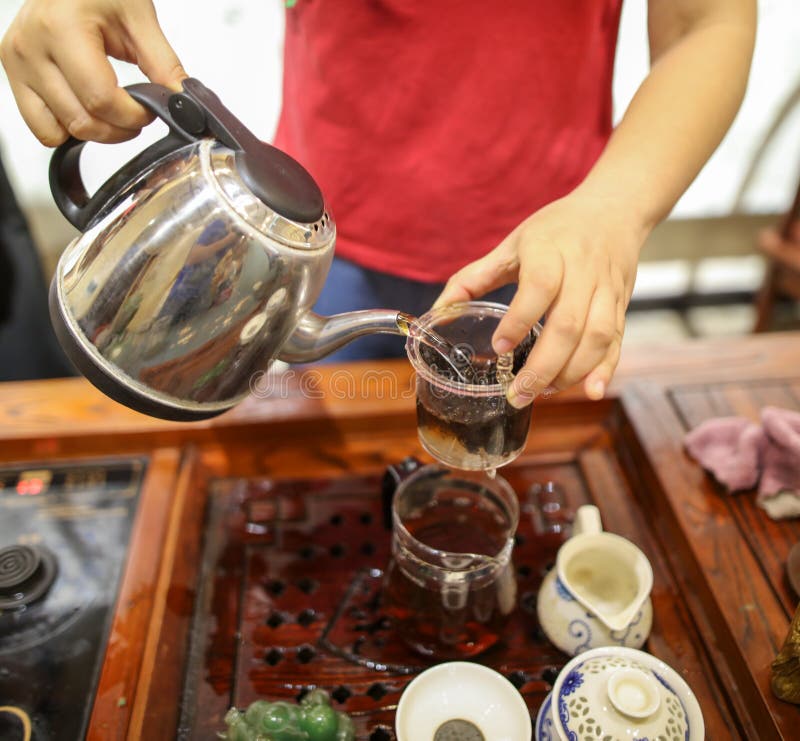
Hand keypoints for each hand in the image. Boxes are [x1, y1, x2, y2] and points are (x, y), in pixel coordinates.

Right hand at [0, 0, 185, 145]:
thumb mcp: (138, 17)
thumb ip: (164, 65)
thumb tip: (186, 105)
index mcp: (61, 28)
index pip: (101, 100)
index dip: (133, 115)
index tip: (149, 109)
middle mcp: (31, 47)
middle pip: (82, 121)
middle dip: (119, 129)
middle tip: (135, 113)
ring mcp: (17, 62)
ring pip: (59, 131)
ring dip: (95, 132)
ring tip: (111, 109)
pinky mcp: (14, 74)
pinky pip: (41, 128)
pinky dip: (67, 129)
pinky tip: (85, 108)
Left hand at [434, 191, 645, 406]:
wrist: (613, 210)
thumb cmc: (556, 230)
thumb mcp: (511, 245)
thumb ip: (474, 278)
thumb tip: (437, 311)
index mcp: (549, 251)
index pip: (538, 287)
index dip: (519, 320)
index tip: (498, 347)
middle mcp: (583, 271)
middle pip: (567, 325)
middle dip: (542, 366)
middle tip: (516, 393)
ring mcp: (607, 290)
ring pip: (596, 337)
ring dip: (570, 372)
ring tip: (542, 392)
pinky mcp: (622, 305)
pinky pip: (617, 341)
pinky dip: (606, 369)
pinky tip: (591, 391)